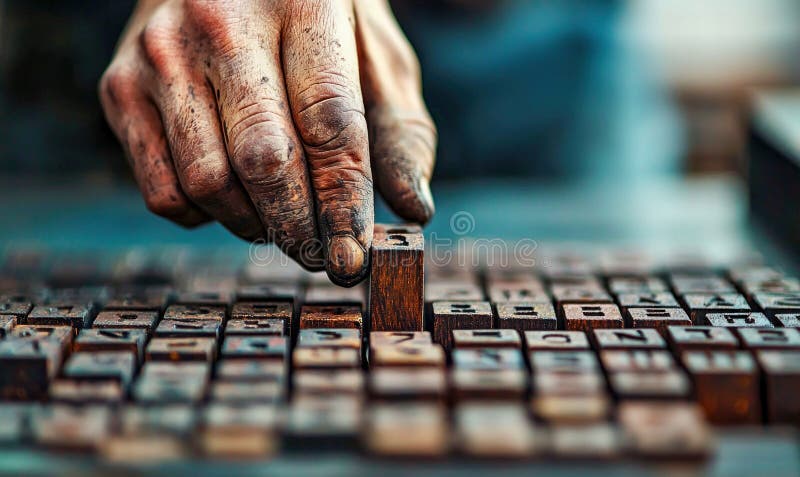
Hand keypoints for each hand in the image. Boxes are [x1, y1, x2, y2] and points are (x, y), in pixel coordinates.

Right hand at [99, 0, 435, 285]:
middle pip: (264, 161)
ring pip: (209, 183)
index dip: (343, 203)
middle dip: (300, 227)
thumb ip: (400, 130)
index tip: (353, 260)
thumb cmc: (315, 24)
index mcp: (302, 4)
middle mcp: (221, 23)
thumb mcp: (375, 56)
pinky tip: (232, 194)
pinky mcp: (120, 86)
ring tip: (280, 217)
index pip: (328, 124)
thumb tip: (414, 210)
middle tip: (322, 256)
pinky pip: (163, 190)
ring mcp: (161, 54)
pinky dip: (204, 216)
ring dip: (253, 225)